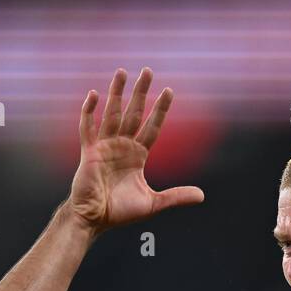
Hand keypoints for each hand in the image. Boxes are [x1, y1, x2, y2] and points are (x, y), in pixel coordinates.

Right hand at [67, 67, 203, 232]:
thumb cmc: (120, 211)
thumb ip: (176, 196)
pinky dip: (90, 111)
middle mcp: (123, 146)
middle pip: (134, 113)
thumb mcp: (154, 203)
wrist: (95, 220)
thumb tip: (202, 196)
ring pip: (112, 114)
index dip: (160, 110)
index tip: (169, 91)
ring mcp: (105, 146)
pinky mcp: (90, 152)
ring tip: (122, 71)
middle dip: (141, 92)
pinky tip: (94, 94)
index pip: (152, 127)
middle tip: (148, 70)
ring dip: (116, 93)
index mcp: (138, 155)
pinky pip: (88, 128)